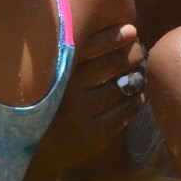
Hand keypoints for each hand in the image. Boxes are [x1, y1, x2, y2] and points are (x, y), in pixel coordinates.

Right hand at [37, 23, 146, 166]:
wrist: (40, 149)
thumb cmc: (51, 105)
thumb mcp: (54, 79)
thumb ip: (76, 58)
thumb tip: (113, 32)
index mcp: (57, 74)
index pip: (90, 48)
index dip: (113, 38)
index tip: (131, 31)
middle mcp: (68, 92)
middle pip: (112, 65)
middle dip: (132, 55)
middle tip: (140, 52)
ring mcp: (81, 115)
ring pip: (122, 88)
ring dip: (137, 78)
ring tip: (140, 74)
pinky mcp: (94, 134)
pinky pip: (125, 112)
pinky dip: (137, 101)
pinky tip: (139, 96)